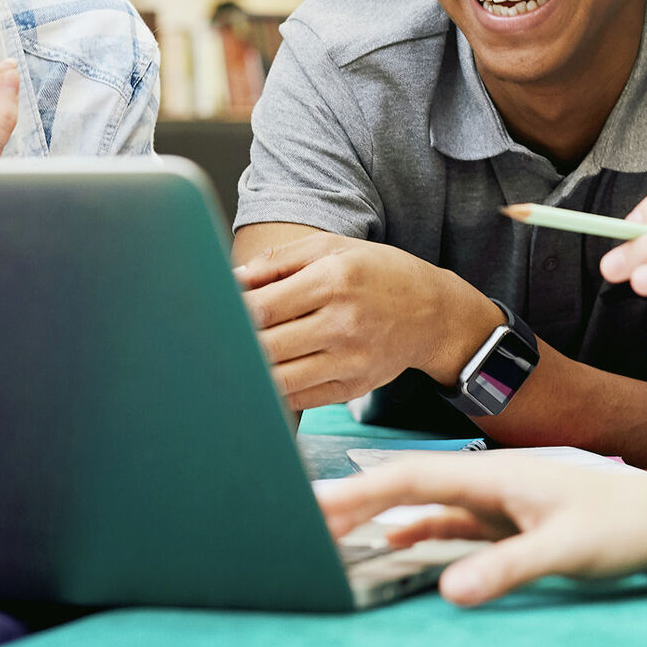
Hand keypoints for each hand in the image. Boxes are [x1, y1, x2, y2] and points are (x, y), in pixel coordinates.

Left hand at [237, 236, 503, 412]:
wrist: (433, 313)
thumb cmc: (379, 274)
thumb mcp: (335, 248)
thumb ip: (281, 260)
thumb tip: (234, 279)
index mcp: (335, 280)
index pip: (264, 307)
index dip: (231, 313)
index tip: (213, 312)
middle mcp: (343, 323)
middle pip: (266, 346)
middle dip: (234, 345)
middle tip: (212, 341)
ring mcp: (349, 360)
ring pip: (279, 378)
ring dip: (250, 372)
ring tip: (232, 361)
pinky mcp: (352, 387)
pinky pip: (299, 398)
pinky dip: (273, 390)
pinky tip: (261, 377)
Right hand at [317, 454, 646, 605]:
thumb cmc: (629, 525)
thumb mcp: (567, 549)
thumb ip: (508, 567)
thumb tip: (451, 590)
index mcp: (496, 473)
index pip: (413, 478)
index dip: (360, 493)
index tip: (313, 504)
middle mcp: (490, 480)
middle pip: (408, 486)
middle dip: (355, 499)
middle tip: (299, 514)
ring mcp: (500, 500)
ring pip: (425, 505)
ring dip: (381, 516)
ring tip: (331, 527)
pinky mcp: (512, 520)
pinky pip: (452, 524)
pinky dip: (419, 531)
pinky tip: (396, 543)